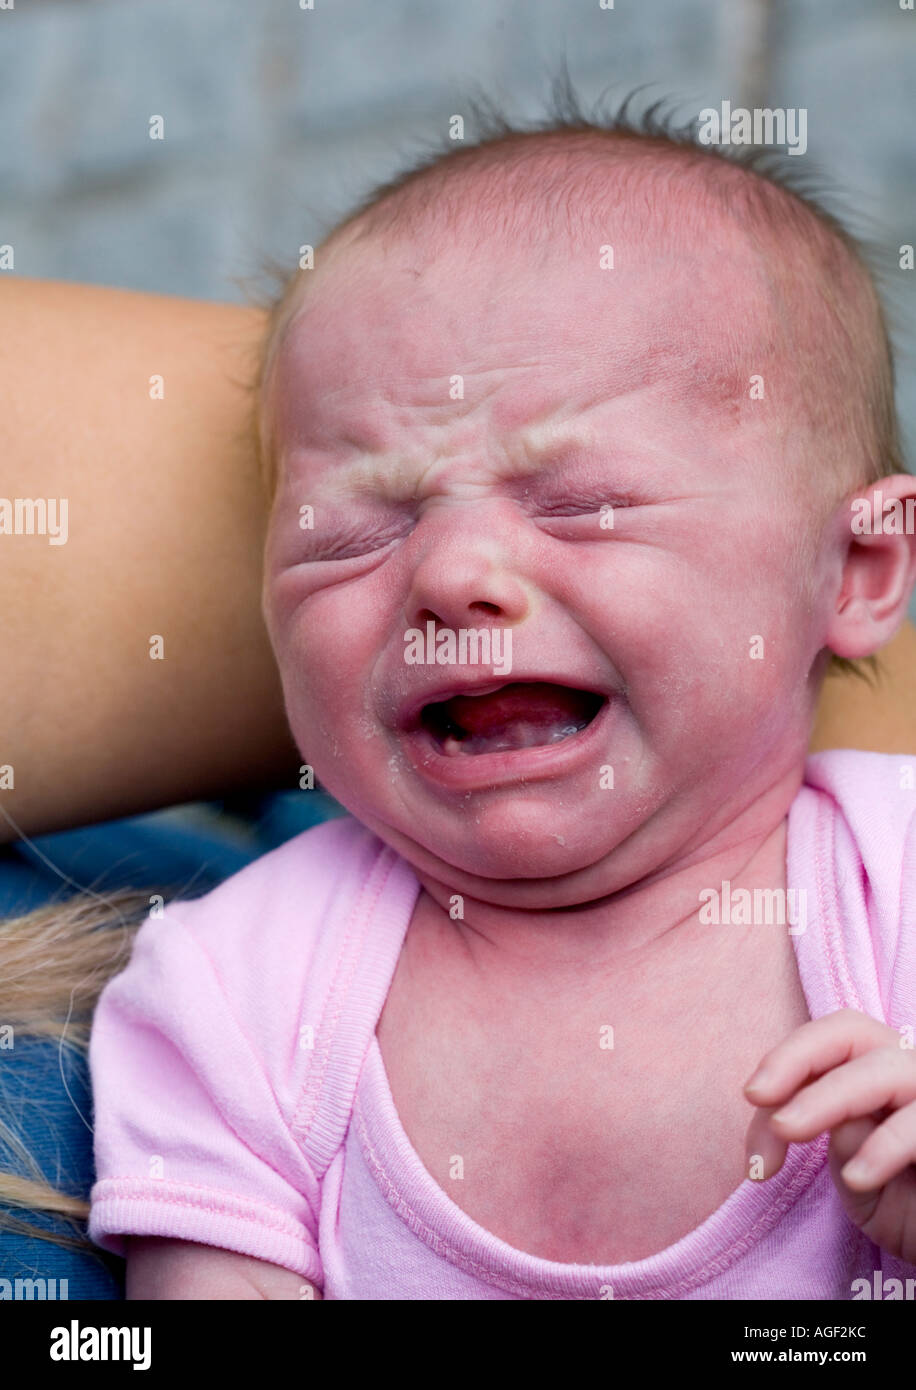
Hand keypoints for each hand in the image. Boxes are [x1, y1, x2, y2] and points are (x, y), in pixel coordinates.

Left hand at [743, 1009, 915, 1261]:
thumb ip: (832, 1131)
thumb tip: (796, 1110)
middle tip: (757, 1097)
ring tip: (789, 1132)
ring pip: (885, 1070)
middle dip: (797, 1060)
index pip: (831, 1037)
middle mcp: (911, 1072)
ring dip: (827, 1098)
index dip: (787, 1057)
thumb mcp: (852, 1171)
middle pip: (853, 1031)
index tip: (752, 1096)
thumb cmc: (904, 1207)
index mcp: (881, 1071)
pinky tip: (855, 1179)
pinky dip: (882, 1146)